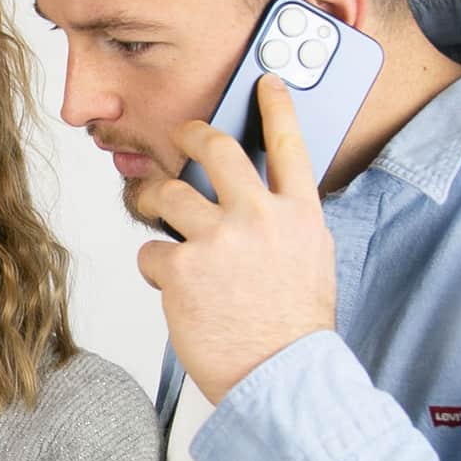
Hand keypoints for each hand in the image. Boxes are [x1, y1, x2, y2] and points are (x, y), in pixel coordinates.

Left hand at [134, 75, 336, 402]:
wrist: (280, 377)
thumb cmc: (293, 330)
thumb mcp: (310, 263)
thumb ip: (288, 226)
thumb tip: (267, 205)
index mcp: (299, 215)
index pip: (290, 145)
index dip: (276, 107)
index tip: (264, 84)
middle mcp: (258, 216)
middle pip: (215, 148)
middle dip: (190, 133)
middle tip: (179, 135)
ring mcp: (217, 238)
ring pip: (167, 193)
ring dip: (151, 199)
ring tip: (150, 209)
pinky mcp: (181, 266)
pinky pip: (151, 251)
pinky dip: (156, 268)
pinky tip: (173, 288)